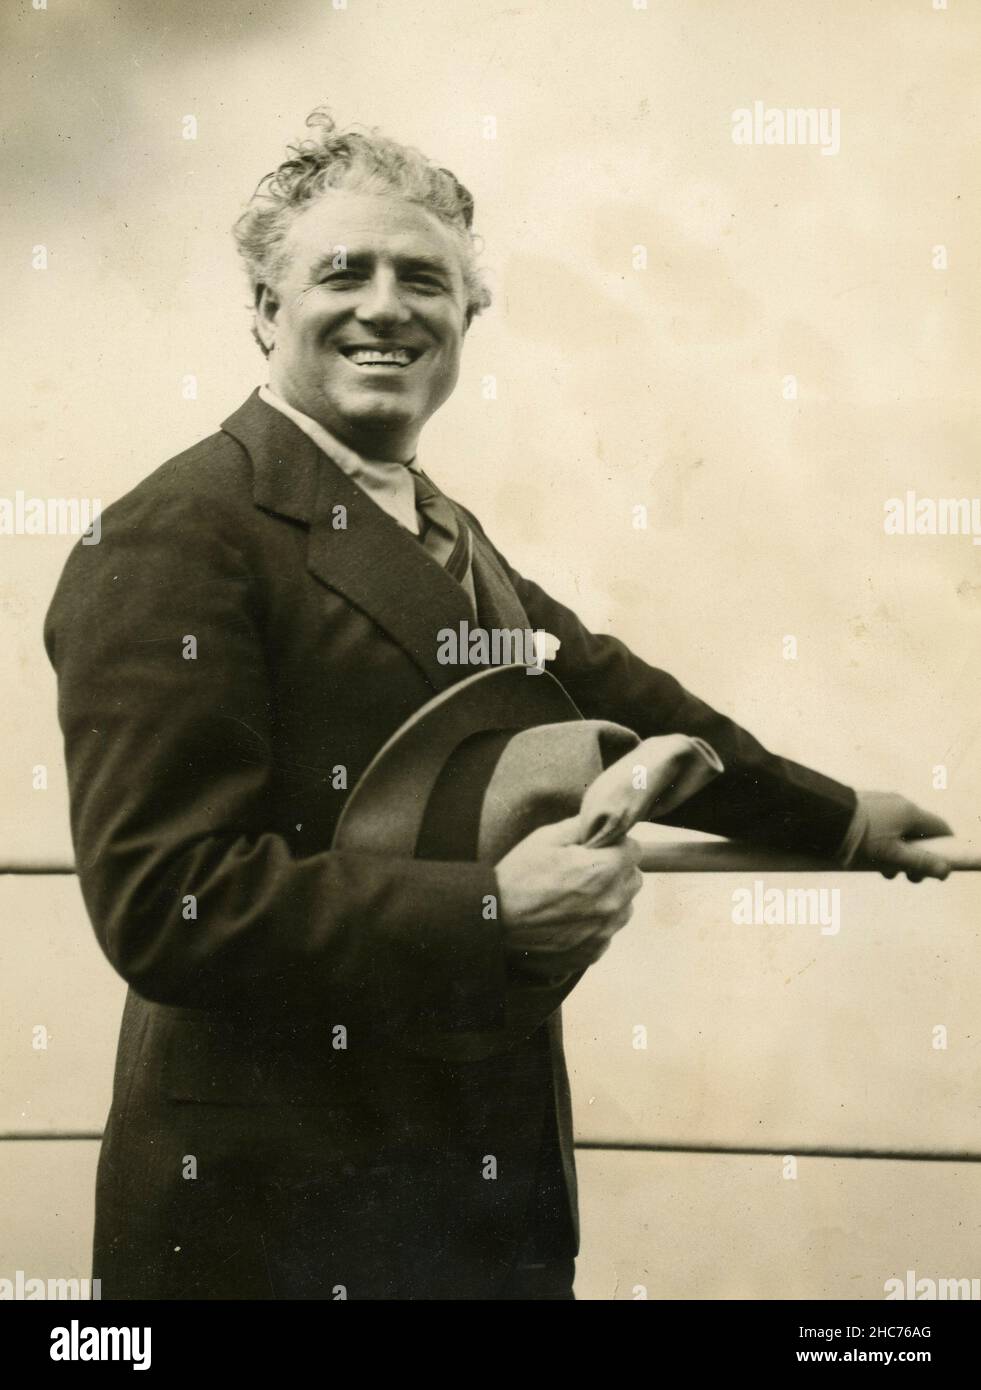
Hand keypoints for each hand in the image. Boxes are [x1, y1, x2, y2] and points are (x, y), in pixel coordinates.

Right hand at [495, 816, 643, 980]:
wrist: (495, 921)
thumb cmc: (519, 876)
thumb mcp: (547, 838)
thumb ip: (584, 827)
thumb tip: (606, 823)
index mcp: (604, 870)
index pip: (634, 850)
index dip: (614, 846)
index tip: (595, 851)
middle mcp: (611, 903)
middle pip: (633, 879)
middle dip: (615, 872)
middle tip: (584, 872)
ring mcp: (604, 931)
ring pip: (623, 907)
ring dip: (608, 899)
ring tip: (575, 898)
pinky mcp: (594, 952)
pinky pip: (607, 932)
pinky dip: (595, 924)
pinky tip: (568, 919)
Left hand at [850, 791, 953, 881]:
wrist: (818, 816)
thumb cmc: (858, 837)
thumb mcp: (891, 855)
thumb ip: (919, 863)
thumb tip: (946, 871)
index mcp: (910, 812)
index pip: (941, 828)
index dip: (945, 849)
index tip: (935, 868)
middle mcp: (898, 803)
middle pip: (919, 834)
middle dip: (916, 858)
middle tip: (904, 876)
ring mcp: (881, 804)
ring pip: (899, 833)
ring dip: (897, 855)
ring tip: (882, 871)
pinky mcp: (864, 808)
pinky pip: (883, 827)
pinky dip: (882, 844)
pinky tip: (867, 859)